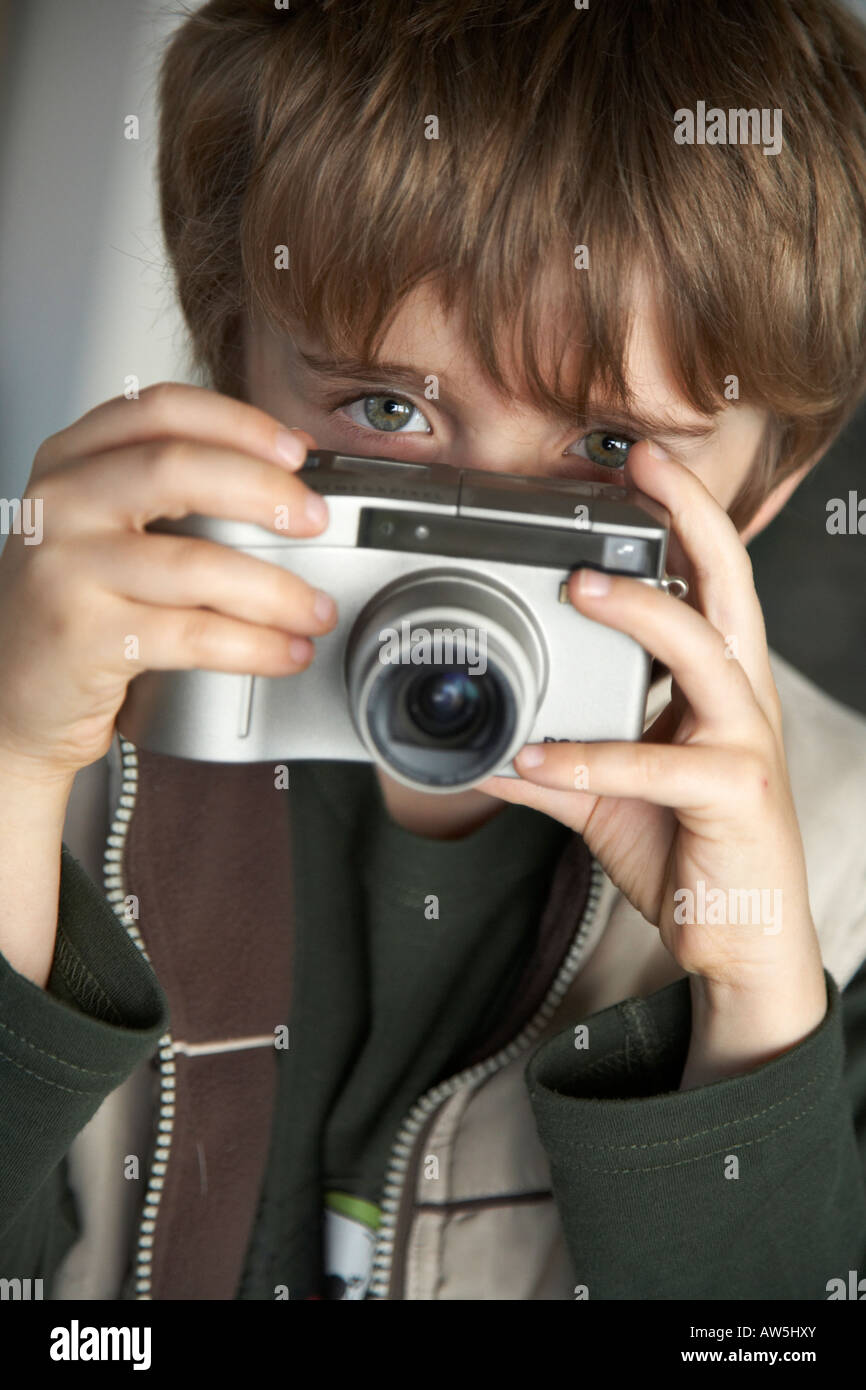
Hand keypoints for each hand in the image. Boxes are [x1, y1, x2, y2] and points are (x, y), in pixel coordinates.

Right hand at [0, 383, 336, 783]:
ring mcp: (65, 569)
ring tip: (315, 609)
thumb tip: (286, 451)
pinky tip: (284, 652)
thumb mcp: (106, 527)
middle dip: (267, 492)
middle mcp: (59, 503)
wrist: (9, 694)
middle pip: (179, 468)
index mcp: (70, 460)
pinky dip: (254, 645)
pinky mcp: (83, 637)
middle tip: (316, 521)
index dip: (240, 423)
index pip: (160, 409)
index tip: (296, 450)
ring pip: (197, 564)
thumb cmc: (69, 607)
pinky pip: (192, 635)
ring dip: (277, 590)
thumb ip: (180, 484)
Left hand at [477, 440, 826, 1083]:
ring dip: (643, 614)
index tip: (643, 470)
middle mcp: (742, 702)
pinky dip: (596, 756)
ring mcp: (747, 744)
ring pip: (705, 655)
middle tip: (641, 472)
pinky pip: (660, 764)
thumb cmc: (688, 853)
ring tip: (578, 588)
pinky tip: (539, 756)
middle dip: (694, 518)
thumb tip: (482, 749)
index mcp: (719, 689)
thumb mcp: (609, 798)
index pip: (712, 585)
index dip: (685, 521)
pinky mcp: (737, 796)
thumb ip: (554, 765)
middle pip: (732, 588)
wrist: (738, 944)